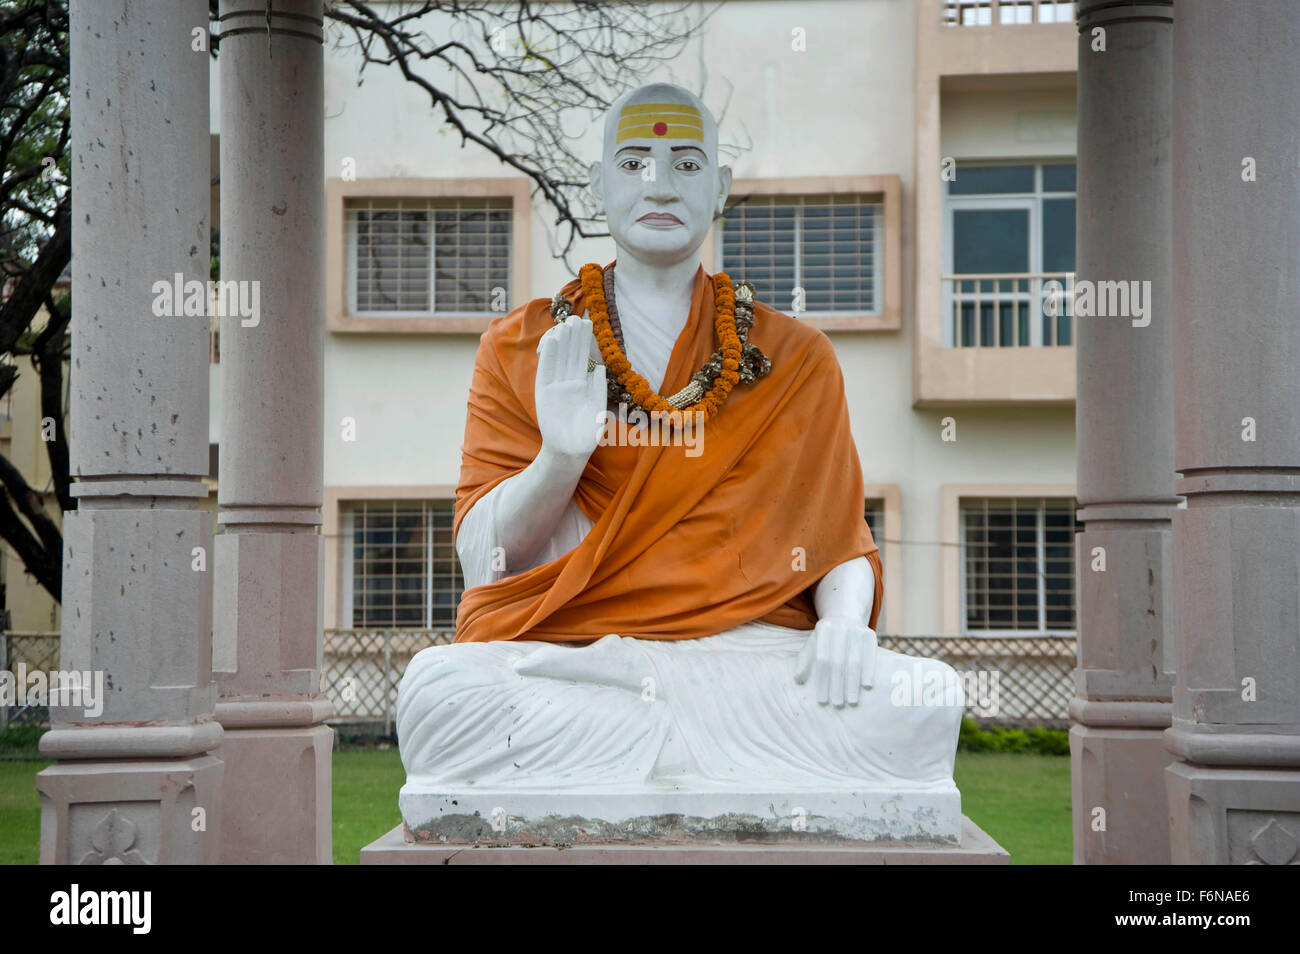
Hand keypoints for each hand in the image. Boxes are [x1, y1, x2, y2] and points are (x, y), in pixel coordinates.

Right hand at [535, 316, 606, 461]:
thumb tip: (599, 368)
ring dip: (560, 341)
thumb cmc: (586, 434)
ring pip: (558, 359)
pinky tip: (550, 341)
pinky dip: (548, 356)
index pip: (582, 358)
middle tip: (577, 317)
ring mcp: (555, 387)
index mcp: (581, 385)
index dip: (584, 341)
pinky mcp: (544, 393)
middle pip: (570, 354)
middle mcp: (567, 383)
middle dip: (573, 336)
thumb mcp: (598, 410)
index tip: (588, 323)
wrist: (571, 453)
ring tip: (564, 324)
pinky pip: (546, 371)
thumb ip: (598, 390)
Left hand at [794, 614, 877, 706]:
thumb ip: (804, 661)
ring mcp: (856, 630)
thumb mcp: (812, 645)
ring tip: (851, 702)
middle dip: (837, 686)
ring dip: (853, 684)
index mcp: (823, 629)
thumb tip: (798, 680)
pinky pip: (870, 656)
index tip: (822, 700)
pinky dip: (869, 672)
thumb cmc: (825, 639)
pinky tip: (867, 687)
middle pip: (838, 662)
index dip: (822, 681)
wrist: (845, 616)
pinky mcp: (870, 634)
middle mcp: (840, 627)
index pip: (822, 659)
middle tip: (836, 705)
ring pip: (855, 661)